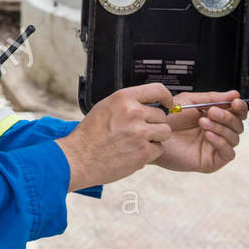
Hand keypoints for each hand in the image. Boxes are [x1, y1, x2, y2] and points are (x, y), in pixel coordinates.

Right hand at [54, 83, 172, 190]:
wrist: (79, 158)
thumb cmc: (90, 134)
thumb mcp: (105, 107)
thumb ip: (127, 103)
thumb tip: (148, 103)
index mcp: (123, 98)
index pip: (158, 90)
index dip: (167, 98)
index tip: (168, 104)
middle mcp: (133, 113)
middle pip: (162, 116)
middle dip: (154, 124)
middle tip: (138, 131)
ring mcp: (139, 133)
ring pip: (165, 133)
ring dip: (155, 138)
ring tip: (136, 141)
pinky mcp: (143, 152)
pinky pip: (159, 149)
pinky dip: (149, 152)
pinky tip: (132, 152)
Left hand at [153, 90, 246, 173]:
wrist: (152, 133)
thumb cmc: (168, 119)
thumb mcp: (190, 101)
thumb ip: (213, 98)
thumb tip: (234, 94)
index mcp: (214, 117)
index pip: (236, 113)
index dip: (239, 107)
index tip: (236, 101)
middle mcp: (217, 132)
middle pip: (238, 125)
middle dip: (227, 116)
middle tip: (212, 111)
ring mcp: (215, 147)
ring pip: (234, 138)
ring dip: (221, 128)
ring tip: (203, 122)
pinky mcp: (211, 161)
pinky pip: (228, 153)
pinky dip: (221, 142)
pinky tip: (209, 135)